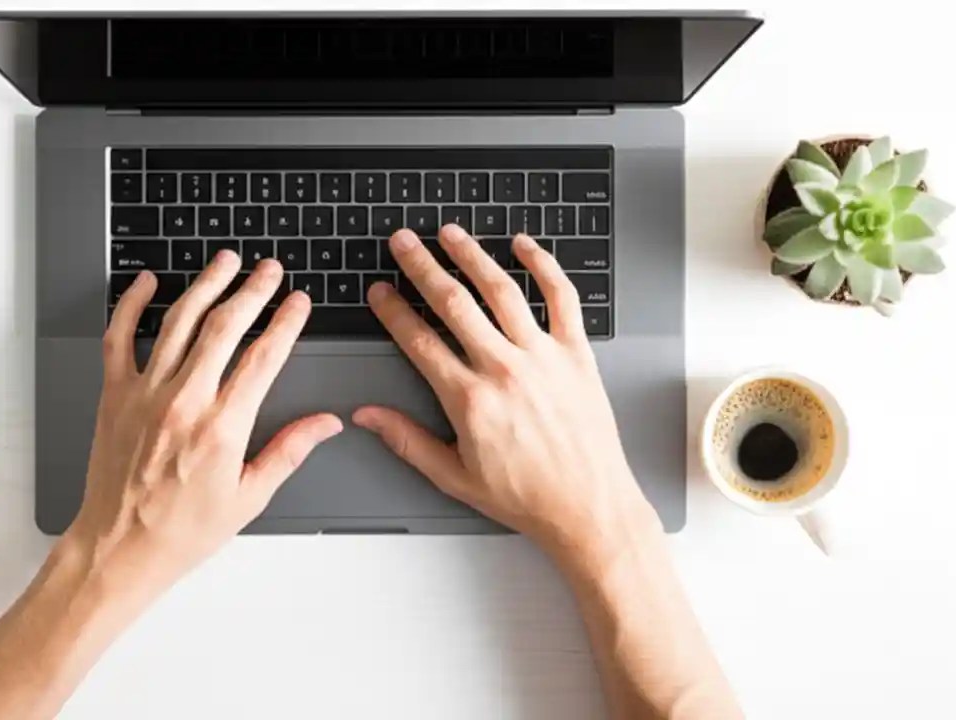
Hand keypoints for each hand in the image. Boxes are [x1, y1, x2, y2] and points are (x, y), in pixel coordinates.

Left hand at [64, 255, 341, 608]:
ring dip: (206, 285)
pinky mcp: (114, 395)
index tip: (298, 302)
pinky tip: (149, 283)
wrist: (119, 548)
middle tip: (269, 270)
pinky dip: (131, 305)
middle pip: (224, 328)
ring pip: (178, 322)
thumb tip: (327, 423)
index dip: (285, 323)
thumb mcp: (249, 497)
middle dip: (252, 291)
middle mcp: (184, 403)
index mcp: (222, 428)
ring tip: (225, 262)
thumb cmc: (182, 530)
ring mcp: (145, 394)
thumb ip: (289, 451)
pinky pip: (119, 338)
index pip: (263, 358)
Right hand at [354, 225, 656, 550]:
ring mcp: (543, 357)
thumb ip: (407, 440)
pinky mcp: (577, 354)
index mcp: (469, 400)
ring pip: (501, 290)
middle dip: (421, 266)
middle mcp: (504, 370)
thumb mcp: (454, 476)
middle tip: (403, 242)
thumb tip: (366, 416)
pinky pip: (561, 297)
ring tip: (450, 233)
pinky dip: (543, 266)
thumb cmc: (526, 497)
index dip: (393, 310)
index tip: (379, 291)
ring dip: (471, 256)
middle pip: (453, 303)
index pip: (419, 340)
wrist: (588, 507)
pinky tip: (523, 245)